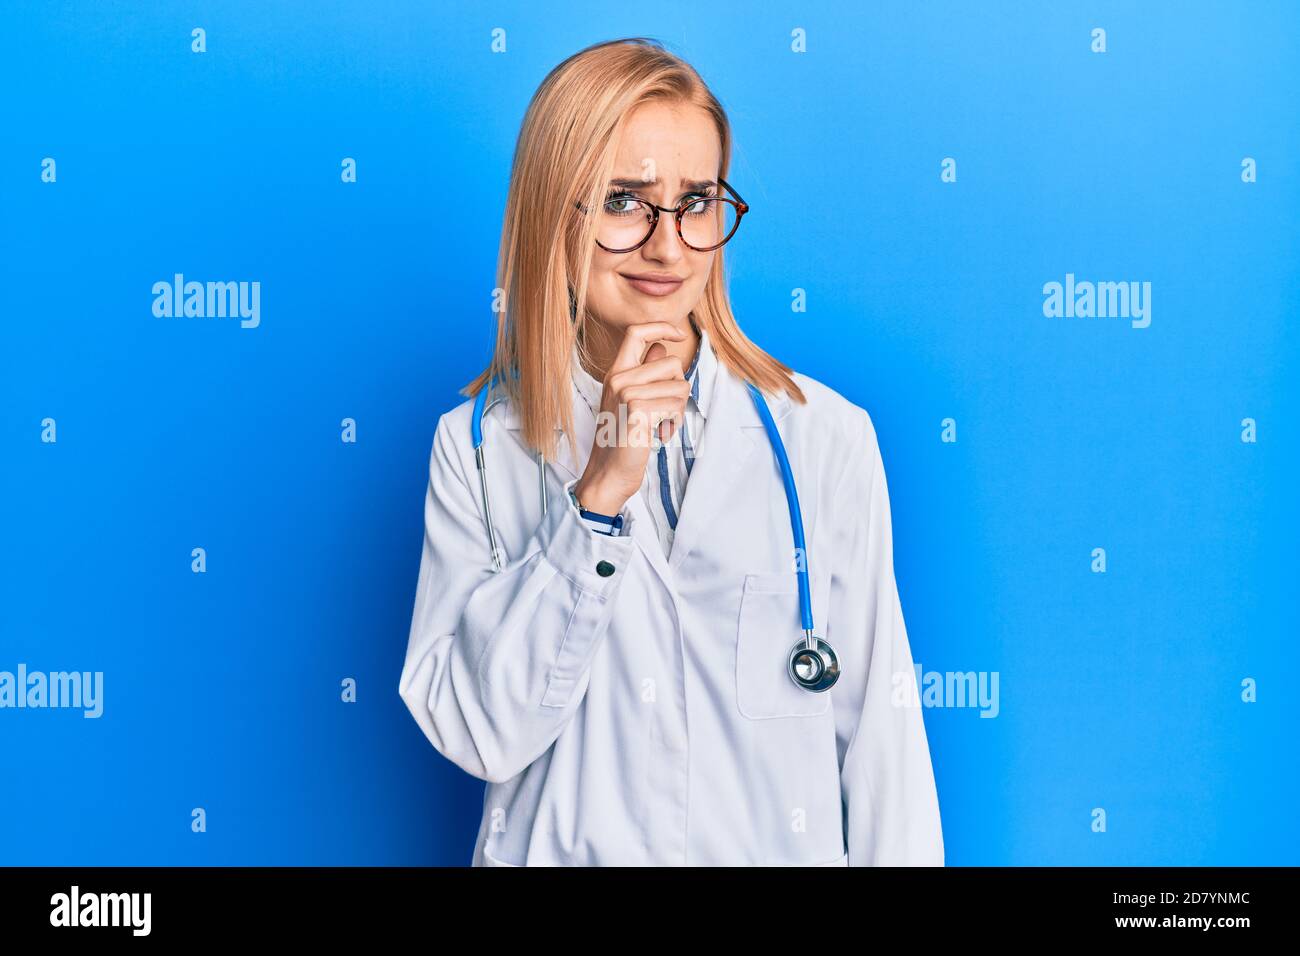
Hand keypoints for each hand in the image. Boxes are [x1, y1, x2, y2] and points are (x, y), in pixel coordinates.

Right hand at [573, 321, 691, 514]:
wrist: (610, 473)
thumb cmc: (623, 439)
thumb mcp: (630, 400)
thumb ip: (645, 373)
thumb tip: (661, 347)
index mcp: (616, 372)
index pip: (636, 332)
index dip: (661, 327)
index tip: (678, 334)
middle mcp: (618, 378)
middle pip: (672, 364)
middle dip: (678, 390)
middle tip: (664, 414)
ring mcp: (626, 393)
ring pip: (679, 387)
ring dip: (677, 411)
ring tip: (659, 426)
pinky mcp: (637, 410)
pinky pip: (676, 406)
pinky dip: (674, 424)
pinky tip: (659, 436)